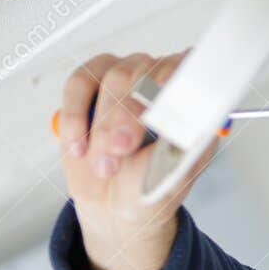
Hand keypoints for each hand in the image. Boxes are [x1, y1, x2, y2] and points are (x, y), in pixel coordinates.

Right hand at [55, 51, 215, 269]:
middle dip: (129, 113)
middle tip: (121, 148)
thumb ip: (185, 148)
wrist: (115, 201)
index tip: (164, 89)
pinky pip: (79, 85)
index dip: (178, 74)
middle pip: (146, 73)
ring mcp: (124, 75)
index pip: (191, 68)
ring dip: (103, 125)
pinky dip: (74, 117)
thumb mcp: (175, 174)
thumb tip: (193, 125)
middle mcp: (160, 78)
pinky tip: (78, 148)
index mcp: (190, 97)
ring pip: (113, 77)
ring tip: (104, 165)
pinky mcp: (89, 84)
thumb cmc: (152, 184)